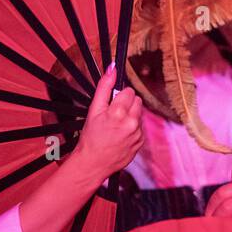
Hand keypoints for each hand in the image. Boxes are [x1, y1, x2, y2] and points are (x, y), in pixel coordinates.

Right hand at [71, 62, 144, 182]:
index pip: (129, 91)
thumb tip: (112, 67)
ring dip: (130, 116)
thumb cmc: (91, 138)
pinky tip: (120, 135)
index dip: (119, 96)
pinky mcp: (141, 142)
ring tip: (116, 125)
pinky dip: (132, 128)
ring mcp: (138, 134)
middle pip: (137, 100)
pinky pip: (140, 127)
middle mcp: (131, 123)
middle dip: (126, 104)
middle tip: (113, 114)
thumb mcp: (93, 110)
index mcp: (119, 112)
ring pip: (139, 114)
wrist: (93, 164)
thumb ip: (104, 87)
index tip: (112, 103)